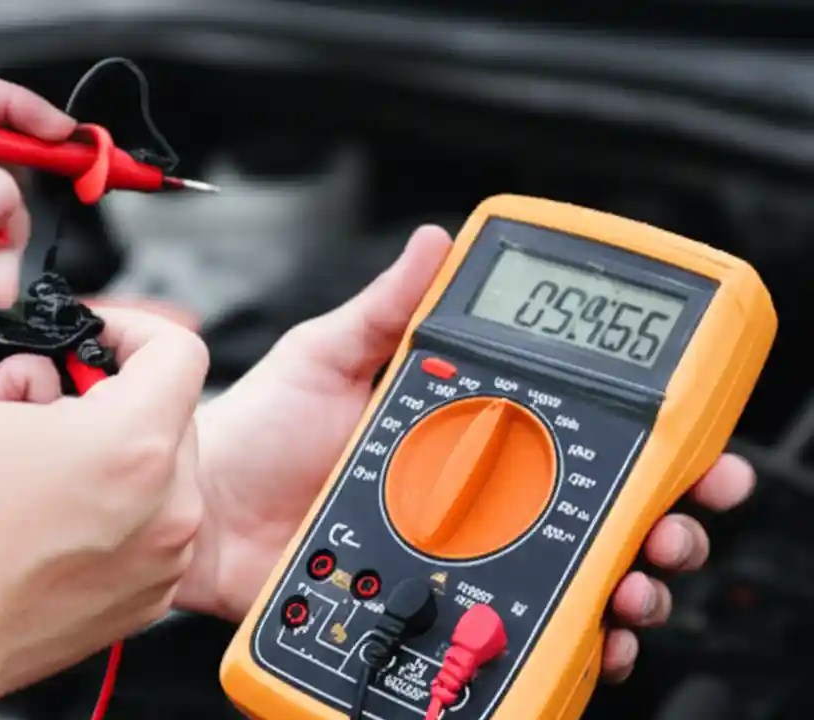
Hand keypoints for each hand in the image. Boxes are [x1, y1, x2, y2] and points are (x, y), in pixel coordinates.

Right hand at [0, 293, 207, 716]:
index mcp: (134, 443)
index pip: (178, 348)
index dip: (125, 327)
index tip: (79, 342)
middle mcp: (168, 505)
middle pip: (160, 407)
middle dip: (89, 391)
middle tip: (19, 406)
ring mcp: (161, 560)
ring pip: (153, 468)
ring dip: (94, 451)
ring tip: (20, 466)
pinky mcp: (142, 600)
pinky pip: (144, 526)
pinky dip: (102, 509)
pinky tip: (34, 514)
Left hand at [180, 225, 755, 682]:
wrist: (203, 511)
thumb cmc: (259, 432)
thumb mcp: (327, 355)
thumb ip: (388, 310)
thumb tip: (435, 243)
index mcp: (461, 427)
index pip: (571, 430)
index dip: (641, 439)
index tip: (688, 444)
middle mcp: (472, 492)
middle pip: (593, 506)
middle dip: (659, 516)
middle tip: (678, 518)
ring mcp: (459, 550)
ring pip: (573, 570)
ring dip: (629, 576)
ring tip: (638, 575)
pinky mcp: (436, 600)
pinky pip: (517, 624)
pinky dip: (569, 636)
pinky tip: (590, 630)